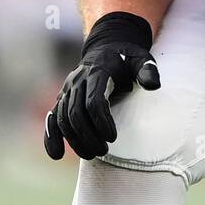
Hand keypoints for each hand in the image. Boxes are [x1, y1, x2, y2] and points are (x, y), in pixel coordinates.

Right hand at [44, 12, 159, 160]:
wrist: (107, 49)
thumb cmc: (127, 59)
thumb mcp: (141, 59)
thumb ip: (148, 70)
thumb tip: (153, 85)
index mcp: (96, 71)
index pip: (94, 100)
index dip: (101, 121)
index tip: (113, 138)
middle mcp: (77, 81)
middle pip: (75, 112)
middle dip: (88, 135)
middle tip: (103, 151)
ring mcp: (67, 90)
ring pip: (62, 118)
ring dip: (74, 140)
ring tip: (91, 155)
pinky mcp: (62, 99)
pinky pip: (52, 119)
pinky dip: (51, 137)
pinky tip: (57, 155)